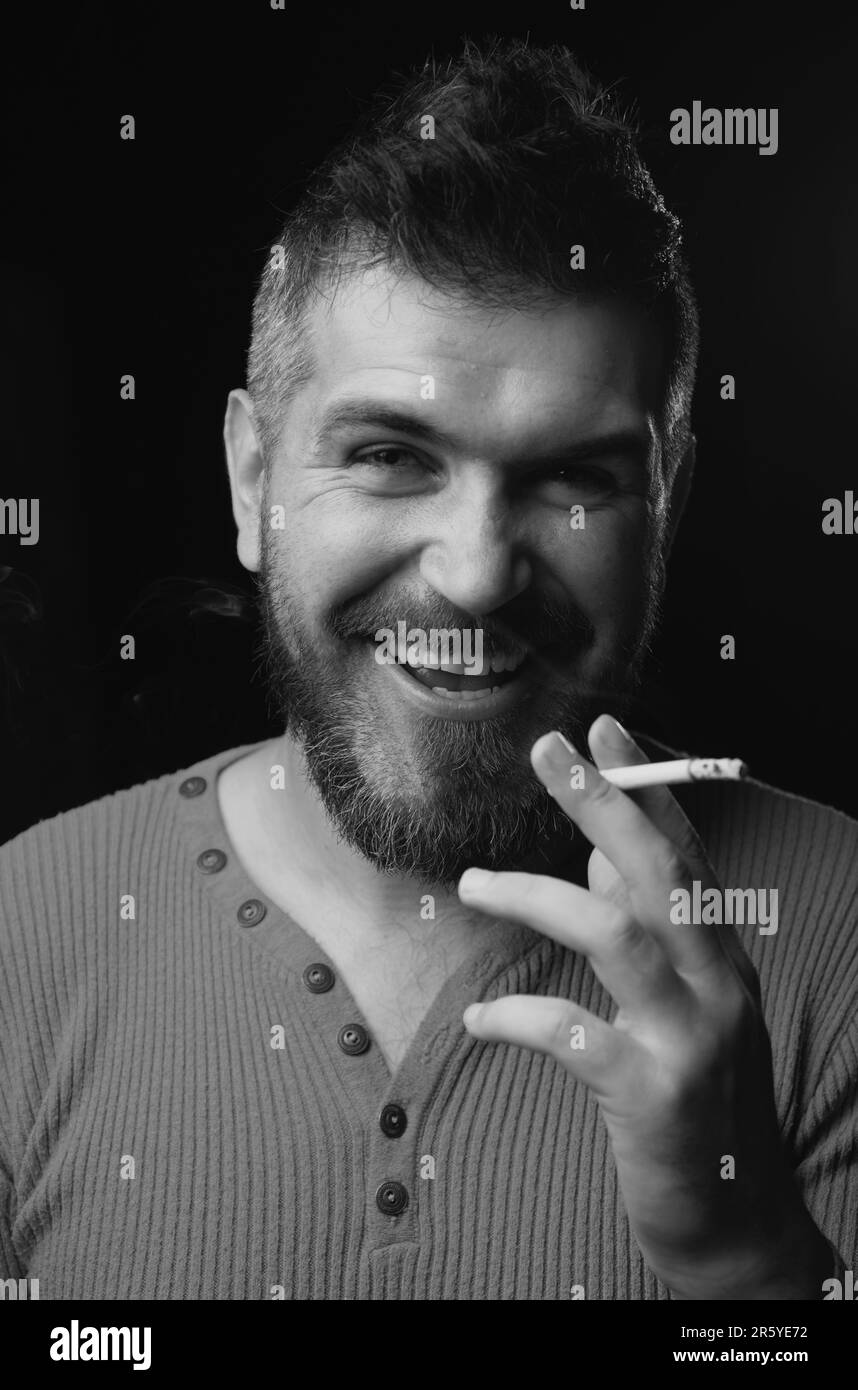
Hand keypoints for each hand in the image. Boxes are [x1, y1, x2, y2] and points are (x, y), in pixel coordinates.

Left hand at [458, 714, 830, 1298]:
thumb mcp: (681, 1005)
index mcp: (721, 956)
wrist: (730, 1216)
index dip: (646, 786)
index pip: (686, 851)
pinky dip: (518, 1018)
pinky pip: (573, 1036)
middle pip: (660, 872)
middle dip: (604, 802)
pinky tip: (479, 1021)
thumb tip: (596, 851)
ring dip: (538, 896)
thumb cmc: (692, 1097)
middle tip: (548, 751)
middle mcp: (717, 985)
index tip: (603, 728)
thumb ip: (648, 926)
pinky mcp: (651, 1096)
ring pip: (617, 934)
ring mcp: (689, 1039)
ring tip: (474, 882)